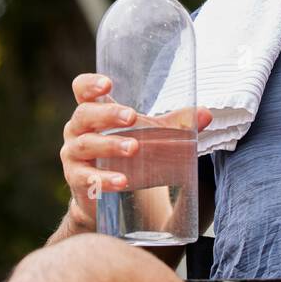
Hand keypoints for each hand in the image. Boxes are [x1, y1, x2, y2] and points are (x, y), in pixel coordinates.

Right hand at [60, 73, 210, 230]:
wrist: (110, 197)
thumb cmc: (129, 155)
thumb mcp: (151, 135)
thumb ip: (177, 124)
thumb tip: (206, 114)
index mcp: (94, 112)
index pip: (81, 89)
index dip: (89, 84)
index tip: (108, 84)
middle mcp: (78, 130)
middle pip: (84, 114)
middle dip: (107, 114)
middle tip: (132, 117)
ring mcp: (74, 156)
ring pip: (86, 145)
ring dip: (109, 145)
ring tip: (134, 148)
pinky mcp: (77, 181)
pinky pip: (86, 178)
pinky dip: (104, 179)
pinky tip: (122, 181)